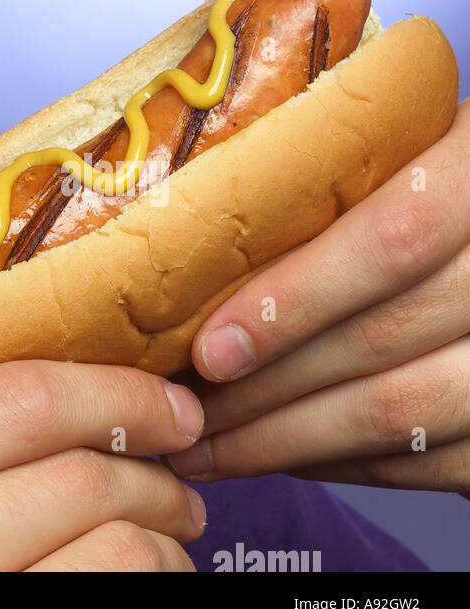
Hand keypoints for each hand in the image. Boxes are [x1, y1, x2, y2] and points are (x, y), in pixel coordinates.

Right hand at [0, 360, 206, 570]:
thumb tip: (77, 401)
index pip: (9, 401)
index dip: (111, 395)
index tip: (164, 408)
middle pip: (71, 474)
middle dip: (151, 474)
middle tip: (176, 491)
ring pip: (114, 548)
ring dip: (160, 544)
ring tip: (159, 548)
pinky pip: (111, 607)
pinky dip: (148, 588)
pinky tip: (137, 588)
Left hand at [166, 98, 469, 496]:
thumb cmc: (423, 183)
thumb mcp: (394, 145)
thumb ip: (322, 174)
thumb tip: (185, 222)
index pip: (391, 240)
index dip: (294, 300)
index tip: (208, 349)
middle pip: (383, 337)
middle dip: (264, 386)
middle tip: (179, 406)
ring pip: (402, 411)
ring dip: (286, 438)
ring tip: (204, 446)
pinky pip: (430, 459)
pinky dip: (342, 463)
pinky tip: (276, 452)